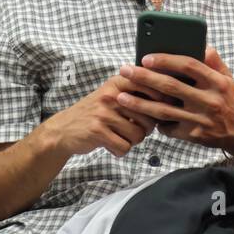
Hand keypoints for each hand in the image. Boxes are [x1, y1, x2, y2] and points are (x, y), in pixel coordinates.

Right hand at [40, 74, 158, 158]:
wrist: (63, 129)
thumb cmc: (95, 113)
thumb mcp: (112, 95)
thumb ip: (136, 93)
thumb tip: (169, 101)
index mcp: (117, 83)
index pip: (150, 88)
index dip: (162, 101)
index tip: (164, 108)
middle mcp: (111, 95)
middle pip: (149, 117)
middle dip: (147, 128)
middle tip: (136, 129)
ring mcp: (104, 113)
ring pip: (139, 135)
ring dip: (134, 141)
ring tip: (122, 137)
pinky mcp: (98, 131)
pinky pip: (124, 147)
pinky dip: (120, 150)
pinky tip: (111, 144)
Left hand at [117, 46, 233, 152]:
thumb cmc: (229, 100)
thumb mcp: (227, 78)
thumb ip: (214, 61)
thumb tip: (202, 45)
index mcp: (216, 82)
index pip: (189, 66)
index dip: (166, 60)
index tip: (146, 58)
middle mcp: (208, 100)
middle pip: (171, 87)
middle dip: (144, 78)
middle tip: (125, 71)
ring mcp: (200, 119)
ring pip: (164, 110)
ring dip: (140, 104)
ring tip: (121, 97)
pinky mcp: (193, 135)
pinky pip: (168, 128)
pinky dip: (154, 122)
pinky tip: (139, 116)